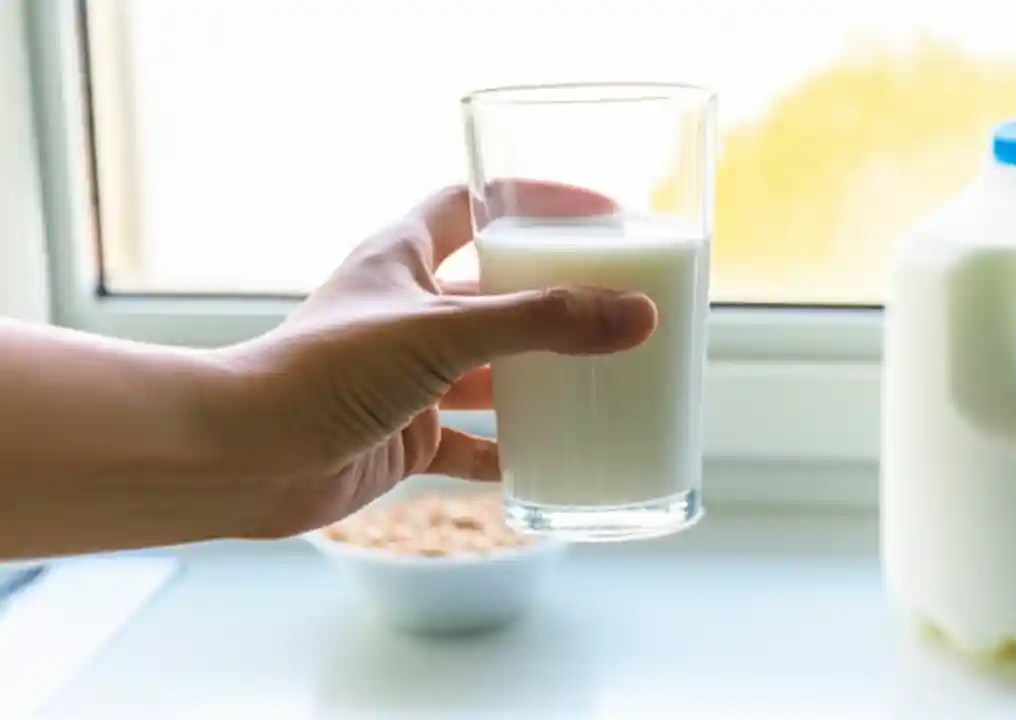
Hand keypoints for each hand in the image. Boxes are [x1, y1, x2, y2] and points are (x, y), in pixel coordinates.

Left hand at [217, 183, 656, 536]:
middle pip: (491, 293)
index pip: (470, 205)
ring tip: (600, 380)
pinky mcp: (401, 437)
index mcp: (401, 259)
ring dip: (535, 379)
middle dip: (549, 300)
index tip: (593, 216)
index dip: (527, 202)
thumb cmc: (325, 371)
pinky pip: (467, 443)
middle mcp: (403, 313)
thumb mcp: (442, 332)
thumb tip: (637, 315)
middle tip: (615, 305)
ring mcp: (403, 378)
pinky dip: (505, 453)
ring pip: (486, 371)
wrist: (243, 458)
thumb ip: (541, 323)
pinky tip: (546, 461)